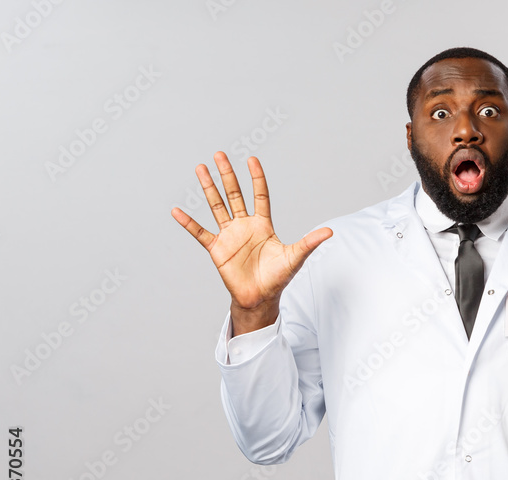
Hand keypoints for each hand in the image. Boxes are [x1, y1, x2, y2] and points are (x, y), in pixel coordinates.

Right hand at [171, 152, 332, 333]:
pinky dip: (188, 223)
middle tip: (220, 154)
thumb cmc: (278, 278)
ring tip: (200, 168)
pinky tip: (177, 211)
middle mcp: (244, 226)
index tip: (251, 159)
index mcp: (263, 224)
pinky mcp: (217, 249)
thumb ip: (310, 242)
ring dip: (209, 188)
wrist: (261, 298)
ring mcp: (229, 236)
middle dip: (227, 174)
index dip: (256, 178)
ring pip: (217, 206)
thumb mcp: (296, 257)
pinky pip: (200, 233)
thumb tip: (330, 231)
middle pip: (234, 194)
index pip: (260, 195)